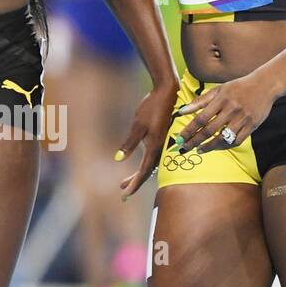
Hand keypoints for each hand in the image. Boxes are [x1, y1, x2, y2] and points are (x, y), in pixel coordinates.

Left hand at [115, 80, 177, 197]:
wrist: (167, 92)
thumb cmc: (151, 107)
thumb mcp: (138, 125)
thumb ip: (130, 143)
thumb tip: (118, 159)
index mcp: (155, 147)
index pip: (144, 172)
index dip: (134, 184)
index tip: (124, 194)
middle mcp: (160, 148)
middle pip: (147, 171)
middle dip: (134, 182)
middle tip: (122, 192)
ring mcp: (162, 143)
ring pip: (150, 165)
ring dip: (137, 174)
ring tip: (123, 182)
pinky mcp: (161, 138)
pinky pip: (152, 158)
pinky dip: (144, 165)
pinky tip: (139, 166)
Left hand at [177, 70, 277, 153]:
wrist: (265, 85)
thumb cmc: (238, 87)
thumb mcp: (218, 89)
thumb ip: (200, 101)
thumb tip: (181, 111)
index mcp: (221, 99)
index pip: (201, 118)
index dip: (189, 130)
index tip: (180, 139)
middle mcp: (231, 109)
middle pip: (210, 130)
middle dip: (195, 141)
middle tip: (185, 148)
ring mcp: (242, 118)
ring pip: (223, 138)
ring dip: (209, 147)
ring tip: (199, 149)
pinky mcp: (252, 126)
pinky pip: (236, 141)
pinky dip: (225, 146)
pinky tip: (216, 147)